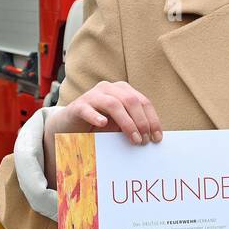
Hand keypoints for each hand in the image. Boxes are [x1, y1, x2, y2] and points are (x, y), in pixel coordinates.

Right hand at [44, 81, 162, 187]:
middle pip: (131, 101)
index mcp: (123, 90)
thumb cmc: (99, 125)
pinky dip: (96, 116)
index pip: (143, 102)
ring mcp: (92, 95)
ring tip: (133, 139)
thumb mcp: (119, 124)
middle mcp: (109, 88)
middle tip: (144, 141)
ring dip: (127, 123)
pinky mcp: (78, 106)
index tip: (157, 138)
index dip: (153, 120)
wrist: (70, 125)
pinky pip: (88, 109)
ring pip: (113, 104)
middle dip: (141, 122)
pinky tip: (103, 124)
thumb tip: (151, 138)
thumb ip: (133, 125)